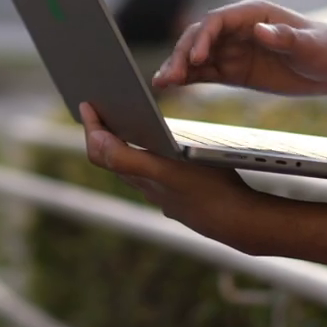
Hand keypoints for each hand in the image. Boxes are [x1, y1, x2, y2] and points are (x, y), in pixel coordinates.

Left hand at [79, 103, 267, 249]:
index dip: (91, 128)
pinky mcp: (183, 200)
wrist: (241, 222)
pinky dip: (153, 160)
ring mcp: (166, 196)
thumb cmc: (208, 189)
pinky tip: (166, 151)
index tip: (86, 105)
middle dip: (105, 134)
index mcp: (140, 177)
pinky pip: (160, 177)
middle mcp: (149, 188)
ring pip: (138, 170)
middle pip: (115, 160)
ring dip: (129, 146)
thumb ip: (127, 158)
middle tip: (101, 109)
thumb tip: (94, 140)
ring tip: (128, 122)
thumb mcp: (167, 167)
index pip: (100, 153)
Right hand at [152, 0, 326, 96]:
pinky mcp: (234, 70)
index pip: (217, 21)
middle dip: (183, 55)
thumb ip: (286, 37)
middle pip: (200, 38)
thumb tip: (259, 31)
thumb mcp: (310, 45)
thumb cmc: (325, 48)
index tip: (195, 58)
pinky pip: (204, 73)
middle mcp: (236, 29)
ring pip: (197, 56)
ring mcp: (233, 50)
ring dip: (178, 67)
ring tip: (160, 83)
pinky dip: (187, 78)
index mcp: (252, 14)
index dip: (203, 38)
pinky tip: (171, 86)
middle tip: (170, 77)